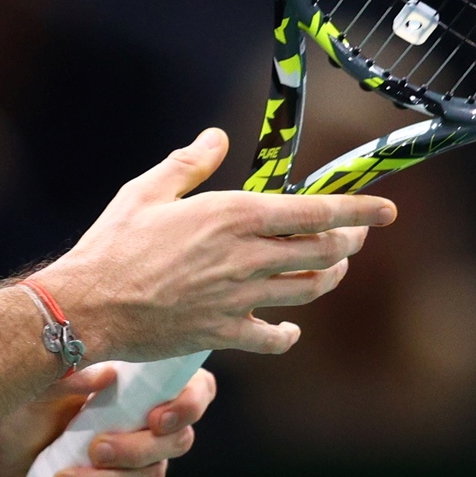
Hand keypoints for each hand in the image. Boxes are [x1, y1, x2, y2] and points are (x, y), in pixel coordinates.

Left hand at [0, 363, 215, 476]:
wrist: (1, 464)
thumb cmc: (23, 416)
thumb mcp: (37, 393)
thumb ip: (67, 379)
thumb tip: (106, 376)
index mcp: (140, 386)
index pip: (197, 389)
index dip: (190, 404)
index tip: (155, 417)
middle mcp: (151, 424)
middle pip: (178, 441)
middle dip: (137, 449)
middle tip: (96, 450)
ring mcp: (143, 464)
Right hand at [36, 129, 395, 360]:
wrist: (89, 306)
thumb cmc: (113, 244)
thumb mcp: (147, 191)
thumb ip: (189, 164)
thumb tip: (217, 138)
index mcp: (233, 216)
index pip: (315, 212)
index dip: (358, 210)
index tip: (386, 209)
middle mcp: (246, 257)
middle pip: (323, 252)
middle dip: (351, 241)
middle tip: (359, 235)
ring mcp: (239, 297)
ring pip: (308, 290)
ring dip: (328, 279)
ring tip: (333, 269)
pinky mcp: (224, 332)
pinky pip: (272, 338)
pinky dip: (287, 334)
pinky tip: (289, 328)